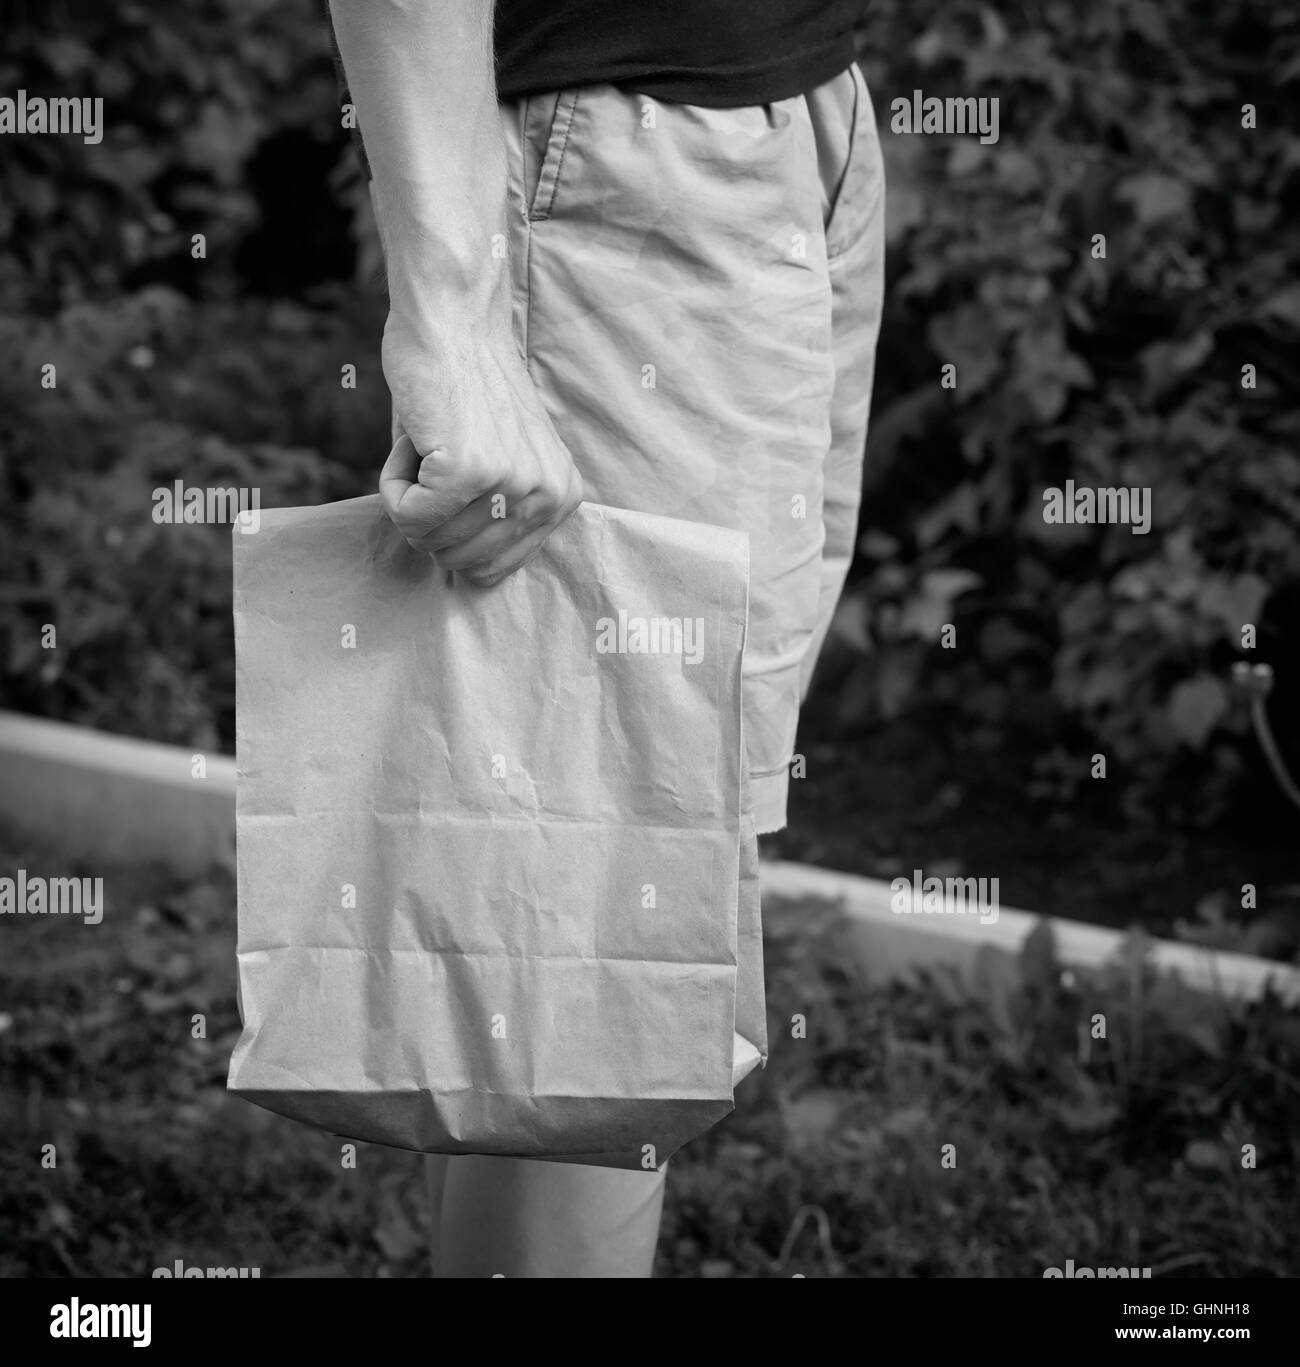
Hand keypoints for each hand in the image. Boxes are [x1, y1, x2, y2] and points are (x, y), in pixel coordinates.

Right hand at [378, 311, 584, 586]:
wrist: (452, 320)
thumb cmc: (463, 387)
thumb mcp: (502, 463)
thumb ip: (495, 520)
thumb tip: (468, 580)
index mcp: (561, 499)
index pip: (492, 569)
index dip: (451, 535)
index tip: (451, 482)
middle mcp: (547, 497)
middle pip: (458, 561)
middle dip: (427, 516)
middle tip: (437, 455)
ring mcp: (512, 485)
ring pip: (427, 539)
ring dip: (407, 494)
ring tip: (431, 441)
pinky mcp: (471, 471)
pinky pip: (405, 514)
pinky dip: (391, 480)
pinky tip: (416, 438)